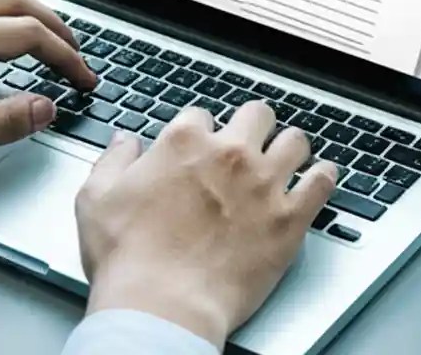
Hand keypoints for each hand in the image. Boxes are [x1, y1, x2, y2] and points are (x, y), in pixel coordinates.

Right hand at [75, 101, 337, 348]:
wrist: (162, 306)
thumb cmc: (127, 258)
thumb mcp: (97, 199)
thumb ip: (113, 161)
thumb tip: (124, 141)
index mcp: (184, 142)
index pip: (201, 115)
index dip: (200, 132)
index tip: (200, 149)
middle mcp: (230, 154)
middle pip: (257, 115)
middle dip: (251, 127)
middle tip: (247, 145)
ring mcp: (264, 184)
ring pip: (295, 141)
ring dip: (288, 148)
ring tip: (285, 160)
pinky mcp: (290, 219)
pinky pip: (323, 182)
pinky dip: (323, 177)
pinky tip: (318, 179)